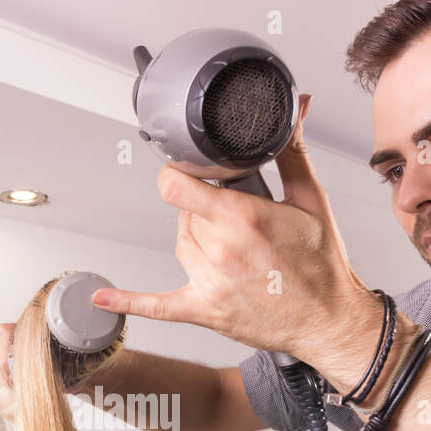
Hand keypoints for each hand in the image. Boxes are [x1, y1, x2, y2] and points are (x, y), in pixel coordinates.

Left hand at [90, 94, 379, 375]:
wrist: (329, 320)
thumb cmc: (322, 266)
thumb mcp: (311, 200)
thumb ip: (291, 152)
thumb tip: (297, 109)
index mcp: (243, 217)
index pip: (179, 184)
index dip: (179, 174)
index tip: (187, 171)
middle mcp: (222, 249)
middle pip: (184, 213)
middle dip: (205, 210)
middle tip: (239, 219)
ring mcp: (210, 281)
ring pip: (180, 244)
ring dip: (197, 239)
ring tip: (234, 248)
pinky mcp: (205, 310)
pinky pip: (156, 306)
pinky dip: (128, 302)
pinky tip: (102, 299)